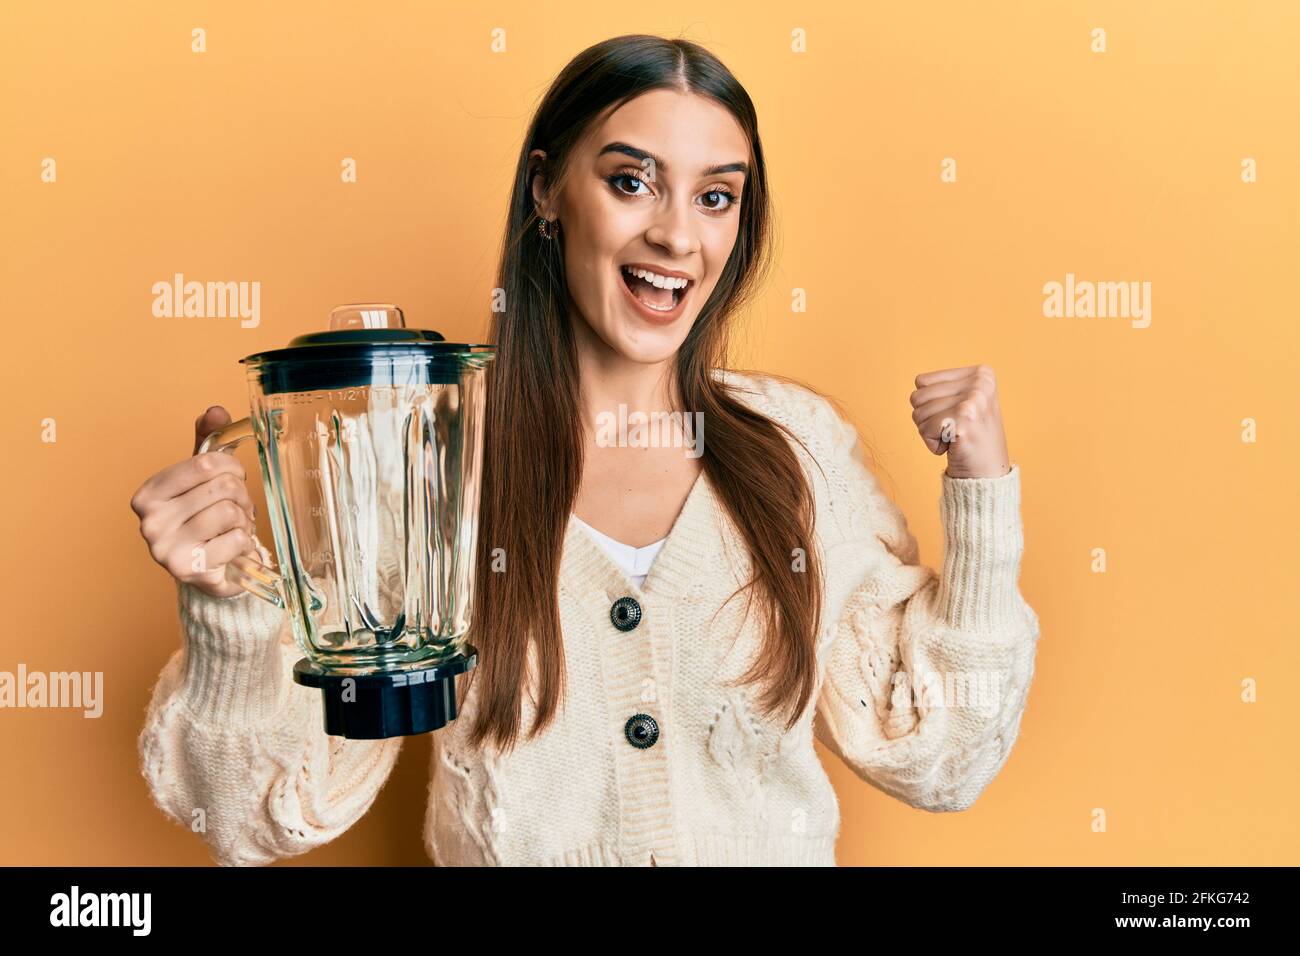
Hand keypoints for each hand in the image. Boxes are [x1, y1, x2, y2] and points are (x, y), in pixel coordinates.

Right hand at [129, 406, 259, 597]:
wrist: (207, 570)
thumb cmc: (203, 518)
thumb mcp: (201, 479)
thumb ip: (207, 442)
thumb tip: (216, 410)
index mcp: (148, 494)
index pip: (205, 463)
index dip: (231, 467)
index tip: (232, 476)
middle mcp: (151, 522)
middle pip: (223, 487)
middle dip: (240, 495)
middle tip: (236, 507)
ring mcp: (167, 549)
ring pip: (231, 512)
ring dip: (243, 519)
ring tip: (232, 527)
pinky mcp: (191, 570)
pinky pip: (238, 539)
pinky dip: (244, 542)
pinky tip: (231, 548)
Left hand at [909, 365, 1011, 478]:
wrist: (987, 474)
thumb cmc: (970, 439)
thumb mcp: (962, 402)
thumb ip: (942, 387)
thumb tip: (918, 382)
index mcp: (981, 373)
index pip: (922, 381)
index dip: (930, 405)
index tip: (955, 417)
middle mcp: (981, 382)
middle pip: (917, 396)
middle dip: (928, 419)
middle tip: (953, 430)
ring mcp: (974, 400)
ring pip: (918, 413)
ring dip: (930, 432)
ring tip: (954, 438)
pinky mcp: (964, 419)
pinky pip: (924, 429)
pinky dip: (932, 444)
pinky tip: (954, 446)